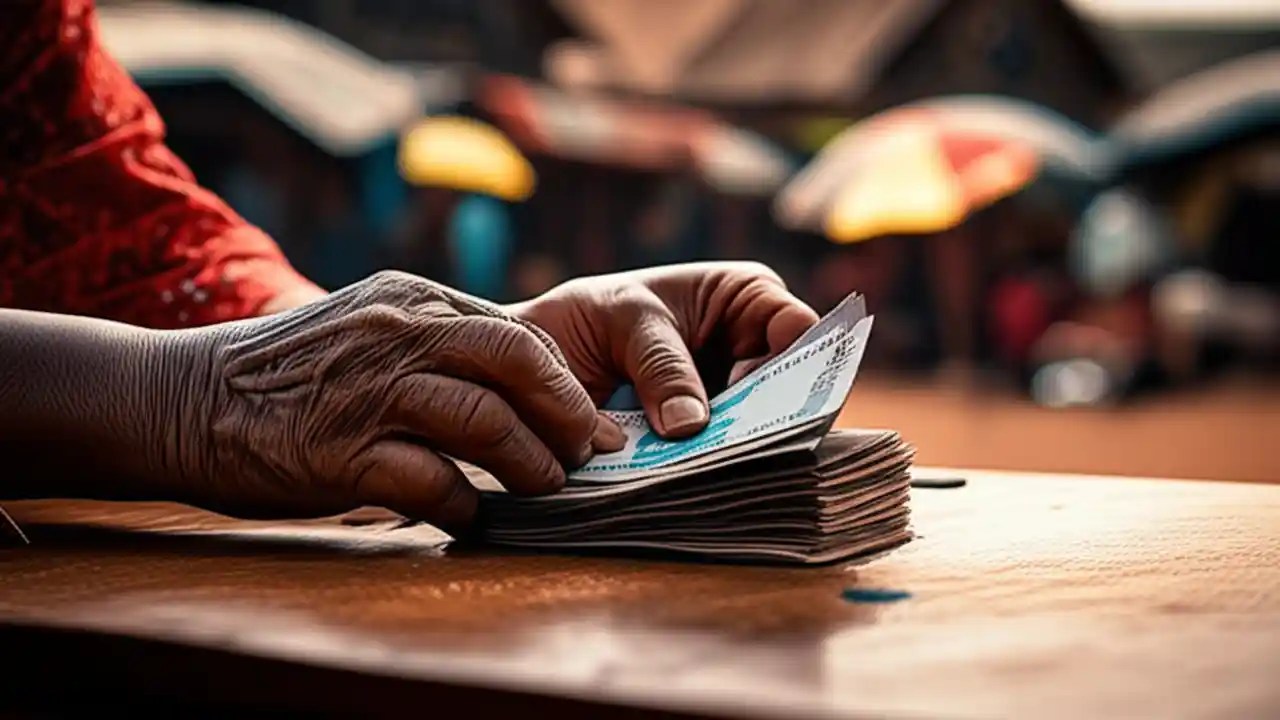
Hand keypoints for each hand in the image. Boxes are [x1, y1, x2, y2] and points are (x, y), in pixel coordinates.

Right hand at [160, 271, 600, 530]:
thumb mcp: (368, 323)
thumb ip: (436, 337)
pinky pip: (432, 483)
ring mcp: (369, 393)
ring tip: (544, 487)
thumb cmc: (292, 370)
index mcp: (411, 300)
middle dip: (566, 412)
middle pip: (517, 363)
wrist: (187, 396)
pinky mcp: (341, 454)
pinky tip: (471, 515)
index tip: (589, 419)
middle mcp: (396, 335)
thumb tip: (519, 379)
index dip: (565, 382)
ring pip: (485, 421)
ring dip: (530, 464)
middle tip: (585, 451)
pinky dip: (465, 505)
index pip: (517, 334)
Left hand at [508, 262, 819, 438]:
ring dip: (733, 448)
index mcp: (748, 296)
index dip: (795, 363)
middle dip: (765, 417)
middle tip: (738, 447)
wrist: (540, 355)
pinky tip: (687, 477)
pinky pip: (719, 455)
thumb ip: (663, 366)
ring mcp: (728, 397)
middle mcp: (750, 348)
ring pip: (754, 429)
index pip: (799, 328)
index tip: (761, 397)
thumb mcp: (627, 320)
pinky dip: (703, 466)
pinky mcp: (703, 438)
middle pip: (784, 388)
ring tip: (708, 467)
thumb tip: (690, 426)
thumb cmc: (593, 312)